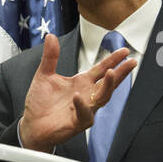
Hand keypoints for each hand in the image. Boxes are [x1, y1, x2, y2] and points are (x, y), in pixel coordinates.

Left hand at [17, 33, 135, 151]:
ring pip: (102, 98)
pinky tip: (78, 96)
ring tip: (110, 72)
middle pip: (108, 83)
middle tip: (131, 61)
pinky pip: (85, 114)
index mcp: (81, 83)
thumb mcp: (44, 75)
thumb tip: (51, 37)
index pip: (100, 69)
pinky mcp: (77, 123)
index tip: (124, 50)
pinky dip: (82, 105)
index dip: (112, 60)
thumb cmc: (40, 103)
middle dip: (120, 72)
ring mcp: (84, 109)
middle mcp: (86, 95)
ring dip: (107, 86)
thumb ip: (50, 57)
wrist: (31, 125)